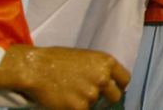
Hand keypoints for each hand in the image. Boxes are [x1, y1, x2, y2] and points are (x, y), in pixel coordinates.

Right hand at [0, 45, 128, 109]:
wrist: (37, 68)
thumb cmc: (57, 60)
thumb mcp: (87, 58)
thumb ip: (100, 70)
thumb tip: (108, 83)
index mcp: (107, 62)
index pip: (125, 79)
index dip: (119, 86)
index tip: (113, 90)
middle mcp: (103, 78)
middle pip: (115, 97)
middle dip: (107, 100)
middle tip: (96, 100)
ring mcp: (91, 94)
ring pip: (94, 105)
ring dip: (85, 103)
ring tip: (70, 94)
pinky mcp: (78, 108)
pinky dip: (74, 109)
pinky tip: (64, 101)